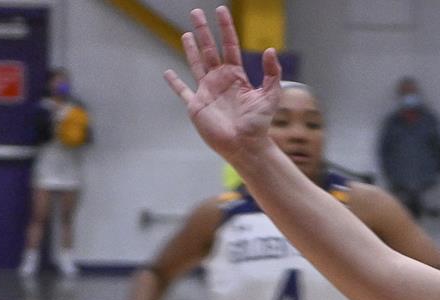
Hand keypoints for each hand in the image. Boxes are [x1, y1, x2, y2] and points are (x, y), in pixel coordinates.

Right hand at [163, 7, 282, 166]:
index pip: (230, 46)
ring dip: (190, 49)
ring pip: (196, 64)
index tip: (221, 10)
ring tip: (186, 34)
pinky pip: (183, 91)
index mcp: (236, 76)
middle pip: (209, 50)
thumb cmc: (259, 124)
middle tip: (196, 12)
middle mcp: (220, 80)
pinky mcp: (196, 106)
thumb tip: (271, 50)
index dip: (226, 28)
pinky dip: (174, 83)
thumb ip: (272, 73)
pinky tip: (167, 73)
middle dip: (203, 31)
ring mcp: (207, 92)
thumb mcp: (270, 96)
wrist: (246, 146)